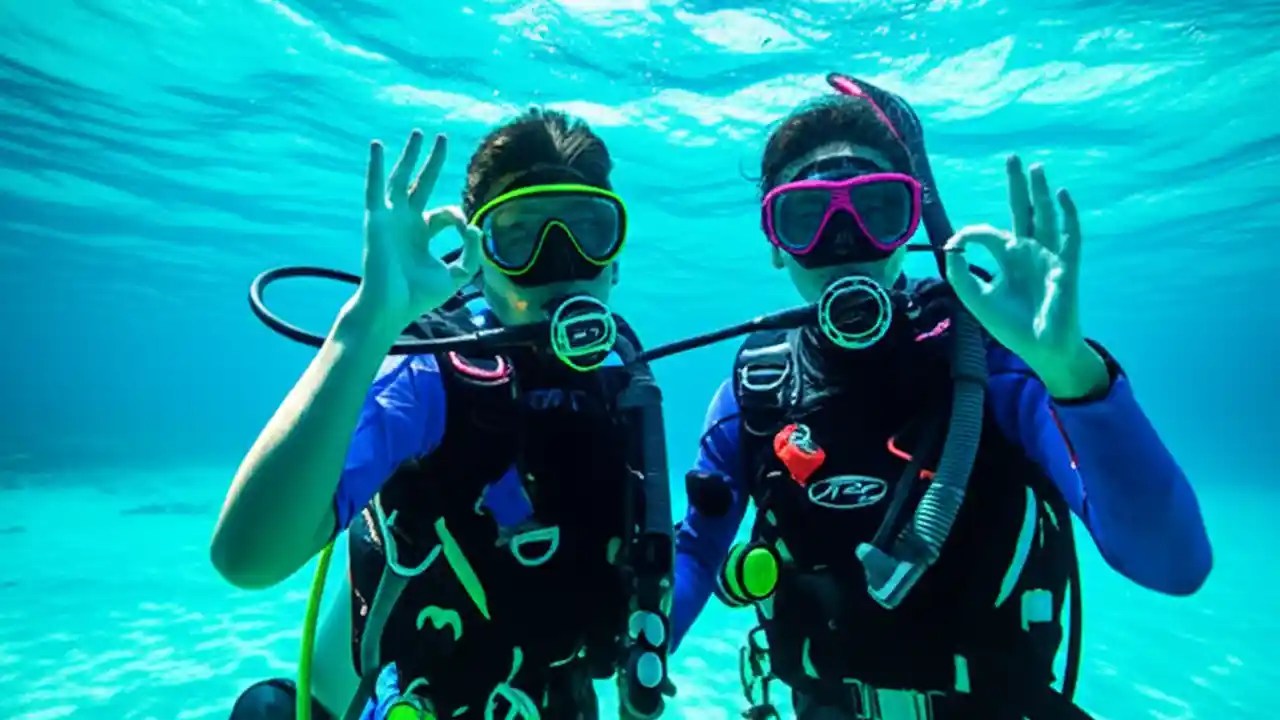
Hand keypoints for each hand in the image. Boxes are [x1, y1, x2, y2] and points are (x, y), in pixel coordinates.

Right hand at [354, 130, 481, 332]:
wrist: (392, 306)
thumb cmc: (419, 295)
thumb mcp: (456, 275)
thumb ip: (472, 253)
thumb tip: (476, 226)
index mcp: (423, 234)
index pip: (446, 214)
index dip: (461, 218)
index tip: (468, 231)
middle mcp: (407, 222)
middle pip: (422, 183)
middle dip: (433, 161)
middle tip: (442, 138)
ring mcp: (391, 218)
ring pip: (402, 179)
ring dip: (410, 155)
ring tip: (418, 133)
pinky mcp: (377, 219)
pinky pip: (375, 187)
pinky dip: (376, 166)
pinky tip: (377, 146)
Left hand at [943, 156, 1106, 397]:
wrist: (1040, 347)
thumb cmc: (1011, 325)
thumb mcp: (976, 298)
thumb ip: (961, 274)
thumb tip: (952, 246)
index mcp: (1008, 258)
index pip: (990, 233)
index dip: (972, 233)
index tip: (958, 241)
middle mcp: (1029, 251)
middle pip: (1022, 211)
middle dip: (1016, 185)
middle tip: (1012, 157)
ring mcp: (1048, 256)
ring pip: (1045, 216)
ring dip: (1040, 192)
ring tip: (1035, 167)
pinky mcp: (1065, 266)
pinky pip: (1069, 236)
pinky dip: (1067, 215)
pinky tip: (1062, 195)